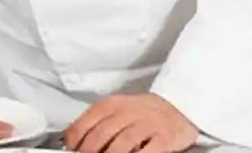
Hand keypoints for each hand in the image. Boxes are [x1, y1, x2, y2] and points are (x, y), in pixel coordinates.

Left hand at [64, 93, 197, 152]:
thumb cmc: (144, 112)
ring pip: (122, 143)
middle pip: (102, 133)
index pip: (87, 121)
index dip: (75, 139)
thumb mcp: (118, 109)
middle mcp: (129, 111)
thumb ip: (99, 122)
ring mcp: (148, 124)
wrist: (179, 105)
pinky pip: (148, 151)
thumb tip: (75, 142)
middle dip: (90, 151)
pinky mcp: (165, 137)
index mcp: (113, 104)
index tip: (72, 149)